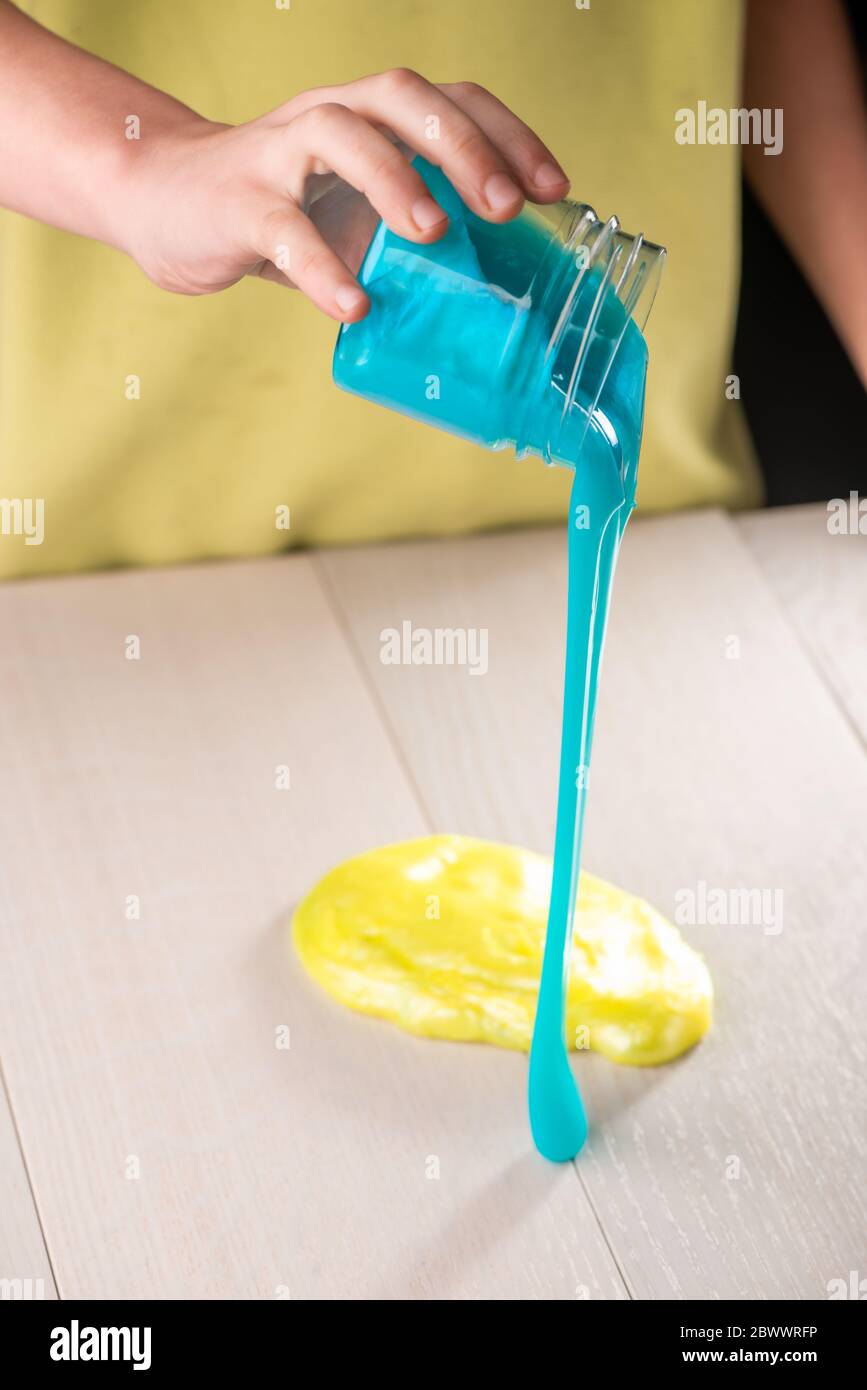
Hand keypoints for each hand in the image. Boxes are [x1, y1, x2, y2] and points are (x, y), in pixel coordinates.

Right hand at [122, 69, 569, 320]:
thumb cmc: (283, 213)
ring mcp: (280, 152)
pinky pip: (281, 228)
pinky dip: (321, 267)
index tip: (554, 190)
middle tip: (504, 207)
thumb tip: (497, 300)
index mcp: (372, 118)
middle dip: (462, 146)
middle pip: (402, 98)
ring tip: (434, 233)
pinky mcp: (237, 202)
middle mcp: (329, 116)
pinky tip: (355, 305)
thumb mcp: (358, 216)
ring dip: (394, 179)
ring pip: (340, 135)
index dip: (508, 136)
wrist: (168, 205)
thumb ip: (413, 239)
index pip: (451, 100)